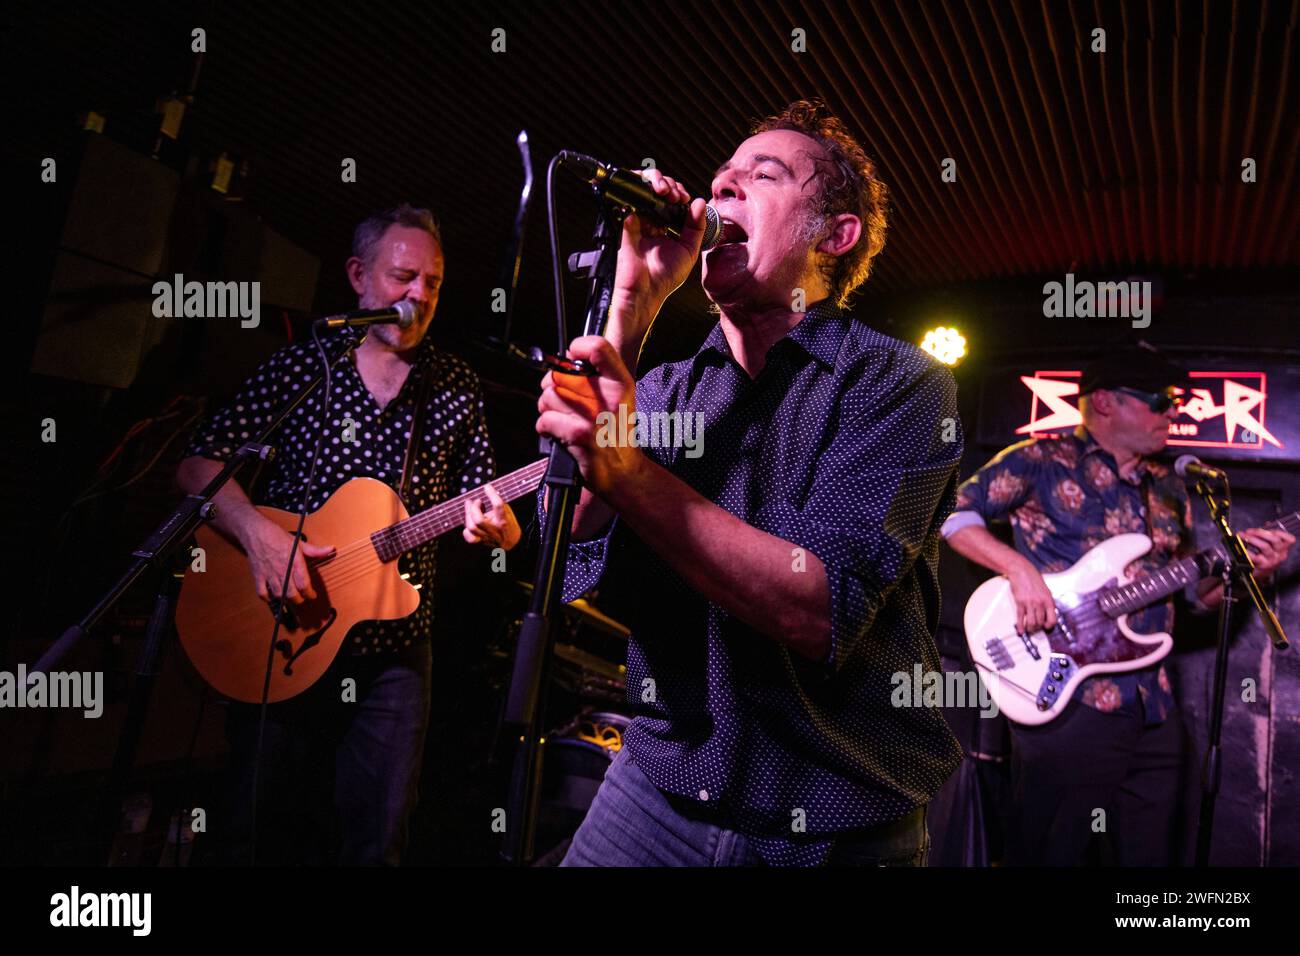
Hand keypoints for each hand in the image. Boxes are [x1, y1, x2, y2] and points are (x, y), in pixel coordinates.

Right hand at [239, 518, 334, 604]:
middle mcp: (283, 570)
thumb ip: (315, 550)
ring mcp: (269, 574)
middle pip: (292, 593)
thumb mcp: (299, 542)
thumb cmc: (277, 536)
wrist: (256, 532)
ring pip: (279, 594)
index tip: (312, 595)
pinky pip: (262, 592)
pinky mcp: (258, 575)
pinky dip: (267, 597)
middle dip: (299, 599)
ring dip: (285, 599)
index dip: (310, 593)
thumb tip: (331, 549)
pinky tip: (271, 597)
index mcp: (294, 562)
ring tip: (290, 597)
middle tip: (302, 598)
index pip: (304, 584)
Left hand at [463, 483, 521, 548]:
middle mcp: (494, 530)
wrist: (511, 543)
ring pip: (472, 527)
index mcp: (503, 521)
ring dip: (468, 514)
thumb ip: (498, 504)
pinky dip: (466, 529)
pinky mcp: (481, 541)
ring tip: (470, 506)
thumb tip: (488, 493)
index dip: (491, 494)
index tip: (487, 487)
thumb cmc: (508, 525)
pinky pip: (469, 537)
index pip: (498, 505)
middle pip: (478, 519)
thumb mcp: (508, 513)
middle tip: (477, 501)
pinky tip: (469, 521)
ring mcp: (486, 536)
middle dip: (474, 507)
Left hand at [536, 335, 644, 499]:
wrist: (622, 473)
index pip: (597, 348)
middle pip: (560, 375)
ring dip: (548, 409)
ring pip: (548, 397)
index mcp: (620, 383)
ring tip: (562, 420)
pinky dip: (545, 428)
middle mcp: (609, 396)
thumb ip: (595, 376)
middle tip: (563, 402)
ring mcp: (594, 416)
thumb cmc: (614, 433)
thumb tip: (563, 360)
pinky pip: (545, 419)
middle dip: (553, 388)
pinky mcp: (580, 435)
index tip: (571, 361)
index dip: (577, 350)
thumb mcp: (616, 398)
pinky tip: (558, 434)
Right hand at [608, 168, 708, 351]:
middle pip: (659, 191)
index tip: (685, 199)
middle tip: (676, 195)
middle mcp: (652, 222)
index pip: (673, 201)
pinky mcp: (626, 223)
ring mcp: (638, 221)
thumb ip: (696, 227)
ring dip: (656, 182)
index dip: (680, 193)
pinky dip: (640, 189)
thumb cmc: (666, 276)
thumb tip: (699, 202)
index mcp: (667, 228)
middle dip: (670, 185)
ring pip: (644, 189)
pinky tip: (653, 192)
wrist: (645, 290)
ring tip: (665, 190)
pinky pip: (629, 199)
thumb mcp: (690, 250)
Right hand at [1008, 563, 1056, 634]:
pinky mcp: (1020, 603)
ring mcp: (1030, 603)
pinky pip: (1021, 618)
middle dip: (1038, 627)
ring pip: (1032, 622)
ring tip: (1028, 629)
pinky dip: (1021, 626)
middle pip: (1041, 622)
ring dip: (1030, 628)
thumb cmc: (1033, 579)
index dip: (1049, 626)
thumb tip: (1047, 613)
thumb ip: (1047, 602)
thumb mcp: (1045, 590)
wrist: (1022, 571)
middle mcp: (1040, 603)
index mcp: (1049, 600)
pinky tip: (1021, 630)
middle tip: (1035, 628)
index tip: (1046, 627)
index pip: (1053, 619)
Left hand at [1243, 526, 1294, 578]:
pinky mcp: (1264, 566)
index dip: (1279, 532)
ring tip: (1243, 536)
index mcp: (1283, 549)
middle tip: (1248, 531)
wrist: (1260, 575)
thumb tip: (1267, 524)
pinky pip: (1255, 556)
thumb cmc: (1264, 558)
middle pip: (1275, 540)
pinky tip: (1242, 548)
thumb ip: (1269, 536)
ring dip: (1252, 539)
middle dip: (1260, 533)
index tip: (1266, 527)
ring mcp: (1273, 560)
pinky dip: (1248, 551)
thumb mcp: (1270, 548)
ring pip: (1265, 546)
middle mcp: (1280, 554)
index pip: (1289, 539)